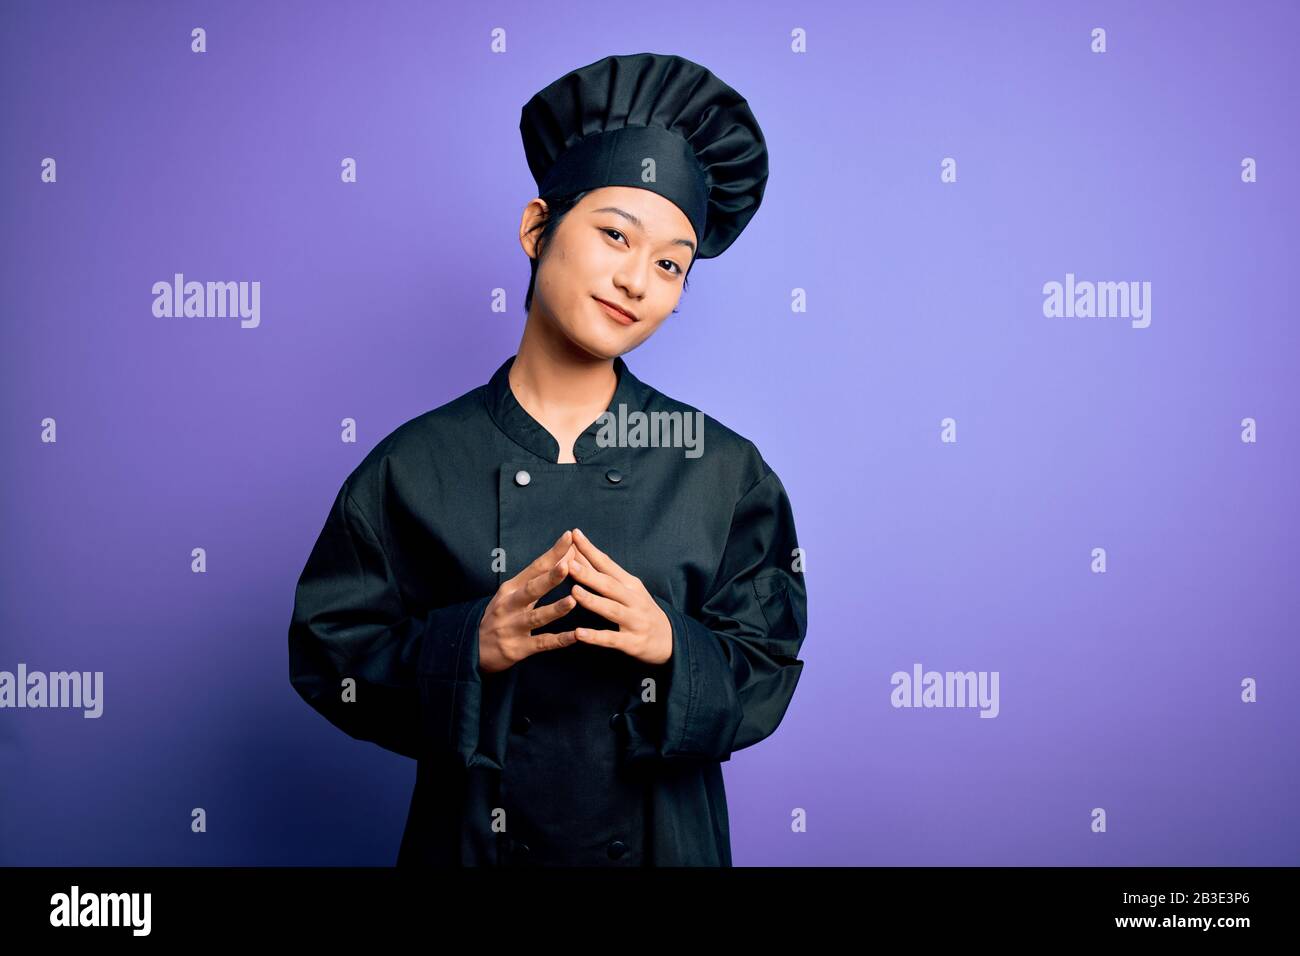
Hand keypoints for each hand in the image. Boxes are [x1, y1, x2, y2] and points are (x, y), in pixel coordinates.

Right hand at [477, 531, 580, 674]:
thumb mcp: (512, 594)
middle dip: (550, 578)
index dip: (552, 553)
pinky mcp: (518, 648)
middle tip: (567, 565)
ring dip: (555, 609)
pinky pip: (541, 643)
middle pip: (532, 589)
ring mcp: (513, 627)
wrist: (472, 647)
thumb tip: (566, 556)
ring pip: (537, 617)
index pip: (534, 567)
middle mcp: (510, 605)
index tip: (569, 537)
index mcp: (510, 589)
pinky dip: (559, 640)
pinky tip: (576, 636)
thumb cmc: (500, 615)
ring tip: (573, 600)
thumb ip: (539, 578)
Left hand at [565, 527, 672, 665]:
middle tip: (568, 563)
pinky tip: (578, 633)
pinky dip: (595, 636)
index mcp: (630, 584)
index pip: (608, 564)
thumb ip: (606, 575)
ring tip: (574, 592)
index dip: (591, 550)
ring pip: (611, 609)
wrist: (669, 640)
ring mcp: (634, 621)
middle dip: (589, 574)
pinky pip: (611, 639)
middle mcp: (634, 599)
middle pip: (609, 585)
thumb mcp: (629, 590)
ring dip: (592, 601)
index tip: (573, 534)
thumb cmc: (641, 610)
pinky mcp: (632, 642)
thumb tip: (578, 554)